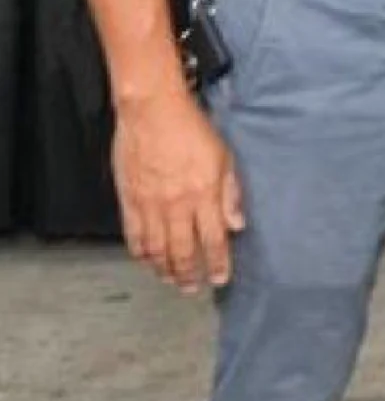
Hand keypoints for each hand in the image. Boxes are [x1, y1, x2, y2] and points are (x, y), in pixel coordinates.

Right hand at [112, 86, 243, 293]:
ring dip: (164, 269)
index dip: (217, 264)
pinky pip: (133, 234)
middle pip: (182, 251)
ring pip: (156, 249)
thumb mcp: (224, 157)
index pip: (213, 240)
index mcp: (204, 195)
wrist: (152, 112)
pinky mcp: (129, 199)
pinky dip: (140, 252)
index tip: (220, 279)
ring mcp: (150, 204)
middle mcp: (177, 205)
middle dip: (189, 274)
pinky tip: (146, 260)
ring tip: (171, 280)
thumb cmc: (192, 129)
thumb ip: (230, 194)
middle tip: (192, 288)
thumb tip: (238, 225)